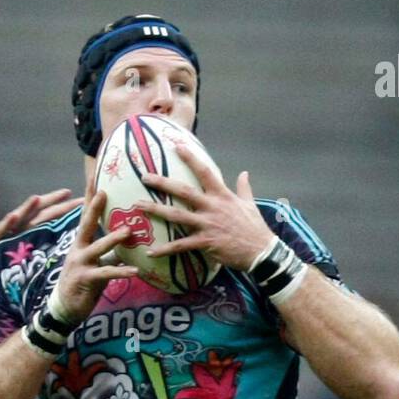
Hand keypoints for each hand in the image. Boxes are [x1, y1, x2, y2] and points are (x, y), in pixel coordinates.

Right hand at [0, 189, 74, 280]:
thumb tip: (55, 251)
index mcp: (28, 231)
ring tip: (41, 197)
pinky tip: (15, 215)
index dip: (65, 209)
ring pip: (21, 216)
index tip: (83, 202)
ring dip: (30, 206)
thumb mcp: (22, 256)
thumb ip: (36, 249)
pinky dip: (9, 222)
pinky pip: (1, 230)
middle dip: (56, 203)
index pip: (50, 217)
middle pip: (40, 212)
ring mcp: (5, 231)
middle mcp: (18, 227)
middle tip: (73, 194)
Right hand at [56, 181, 138, 321]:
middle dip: (93, 208)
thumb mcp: (96, 264)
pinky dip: (121, 272)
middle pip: (86, 225)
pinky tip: (135, 271)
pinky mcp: (85, 279)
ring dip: (113, 239)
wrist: (65, 308)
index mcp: (81, 243)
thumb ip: (110, 254)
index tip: (94, 178)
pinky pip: (106, 273)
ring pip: (98, 248)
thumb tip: (128, 246)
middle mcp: (78, 250)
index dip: (89, 197)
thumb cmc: (82, 284)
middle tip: (104, 191)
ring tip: (128, 231)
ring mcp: (80, 264)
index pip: (85, 216)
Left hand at [136, 145, 273, 271]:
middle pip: (183, 191)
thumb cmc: (255, 228)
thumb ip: (244, 188)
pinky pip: (180, 246)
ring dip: (156, 210)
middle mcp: (212, 207)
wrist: (260, 251)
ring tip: (138, 206)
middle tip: (145, 176)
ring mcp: (207, 224)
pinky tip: (150, 252)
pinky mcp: (205, 243)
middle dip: (162, 182)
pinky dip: (164, 249)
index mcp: (222, 195)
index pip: (205, 171)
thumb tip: (244, 173)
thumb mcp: (250, 204)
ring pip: (177, 215)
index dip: (190, 158)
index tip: (177, 146)